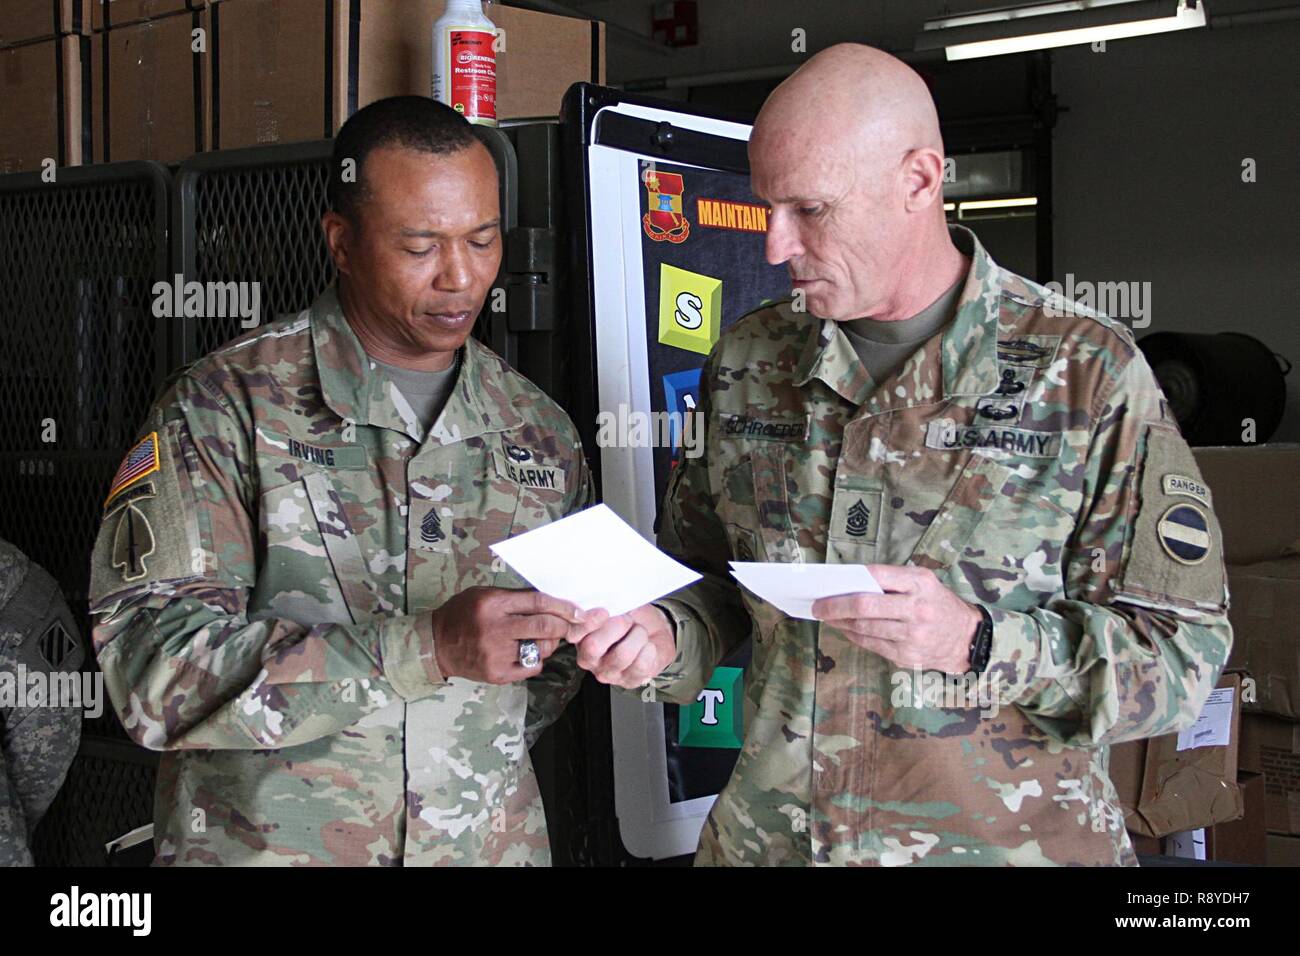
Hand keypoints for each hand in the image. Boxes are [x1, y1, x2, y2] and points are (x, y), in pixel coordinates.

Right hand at [430, 587, 603, 683]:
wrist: (436, 644)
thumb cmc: (463, 614)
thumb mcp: (485, 595)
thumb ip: (516, 598)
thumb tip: (553, 601)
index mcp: (493, 604)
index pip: (538, 602)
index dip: (563, 607)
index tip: (580, 612)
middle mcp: (495, 629)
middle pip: (545, 626)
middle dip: (565, 626)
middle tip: (572, 626)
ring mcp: (496, 654)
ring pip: (542, 648)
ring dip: (550, 642)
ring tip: (540, 638)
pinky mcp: (497, 673)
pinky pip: (532, 666)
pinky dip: (537, 658)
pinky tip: (526, 652)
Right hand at [570, 603, 675, 688]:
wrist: (654, 632)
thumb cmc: (632, 618)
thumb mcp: (617, 605)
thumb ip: (606, 604)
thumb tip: (604, 598)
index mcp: (580, 637)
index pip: (575, 633)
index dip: (589, 621)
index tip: (605, 611)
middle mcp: (589, 659)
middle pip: (593, 646)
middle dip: (616, 626)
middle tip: (627, 620)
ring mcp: (608, 673)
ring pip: (622, 654)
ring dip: (637, 636)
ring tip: (639, 632)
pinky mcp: (629, 681)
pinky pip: (641, 665)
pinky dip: (649, 650)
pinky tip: (647, 647)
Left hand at [810, 565, 981, 673]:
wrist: (966, 638)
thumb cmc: (937, 604)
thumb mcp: (924, 582)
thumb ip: (892, 581)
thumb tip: (848, 585)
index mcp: (920, 583)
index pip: (877, 576)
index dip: (848, 580)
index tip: (828, 584)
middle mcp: (917, 608)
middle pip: (865, 606)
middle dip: (835, 606)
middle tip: (817, 606)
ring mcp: (912, 635)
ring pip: (864, 628)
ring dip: (840, 622)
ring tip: (827, 616)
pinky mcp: (907, 655)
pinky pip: (871, 644)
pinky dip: (854, 635)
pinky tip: (845, 629)